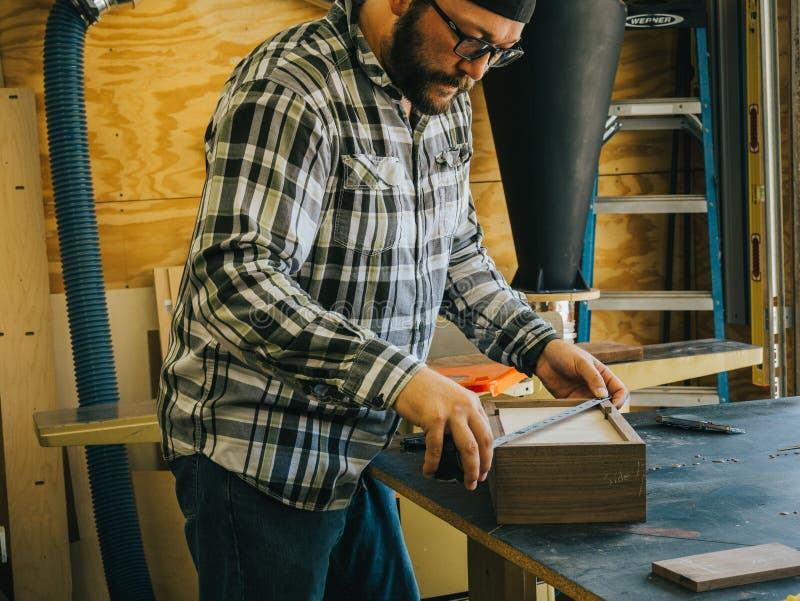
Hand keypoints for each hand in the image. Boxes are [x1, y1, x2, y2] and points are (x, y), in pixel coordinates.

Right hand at [393, 367, 492, 489]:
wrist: (405, 377)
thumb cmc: (426, 389)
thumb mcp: (453, 399)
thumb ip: (461, 417)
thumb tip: (463, 446)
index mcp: (473, 403)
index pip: (487, 433)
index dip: (488, 455)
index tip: (484, 468)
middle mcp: (466, 407)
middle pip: (483, 442)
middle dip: (482, 466)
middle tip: (477, 480)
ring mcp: (451, 412)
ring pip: (468, 448)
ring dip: (468, 470)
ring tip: (465, 482)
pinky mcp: (434, 418)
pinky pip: (437, 448)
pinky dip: (433, 463)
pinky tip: (429, 471)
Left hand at [534, 339, 628, 408]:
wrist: (543, 355)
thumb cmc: (564, 353)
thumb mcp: (581, 362)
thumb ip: (593, 377)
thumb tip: (603, 395)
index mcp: (603, 375)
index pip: (619, 390)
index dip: (620, 399)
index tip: (613, 405)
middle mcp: (595, 386)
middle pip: (608, 402)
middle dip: (607, 408)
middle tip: (600, 411)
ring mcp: (583, 393)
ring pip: (594, 408)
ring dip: (592, 411)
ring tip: (586, 410)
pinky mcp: (571, 399)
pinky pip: (578, 409)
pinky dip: (579, 412)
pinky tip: (574, 409)